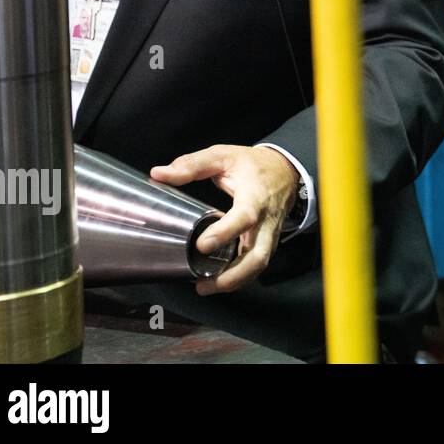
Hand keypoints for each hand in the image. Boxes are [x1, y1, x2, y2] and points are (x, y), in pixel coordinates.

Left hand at [150, 144, 299, 294]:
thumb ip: (192, 165)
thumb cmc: (252, 165)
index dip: (225, 233)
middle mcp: (265, 219)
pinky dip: (241, 277)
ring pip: (260, 264)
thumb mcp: (222, 156)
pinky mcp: (267, 242)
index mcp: (255, 196)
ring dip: (236, 281)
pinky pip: (257, 264)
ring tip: (207, 288)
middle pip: (258, 254)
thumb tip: (159, 173)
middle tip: (204, 283)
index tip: (202, 245)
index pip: (245, 217)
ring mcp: (269, 233)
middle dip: (234, 275)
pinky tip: (220, 281)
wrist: (284, 170)